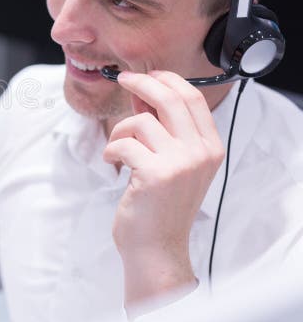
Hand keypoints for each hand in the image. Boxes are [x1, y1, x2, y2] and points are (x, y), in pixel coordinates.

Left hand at [103, 70, 224, 312]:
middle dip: (141, 82)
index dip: (166, 80)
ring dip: (120, 131)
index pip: (193, 97)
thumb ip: (162, 127)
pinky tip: (112, 164)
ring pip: (141, 121)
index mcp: (211, 147)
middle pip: (170, 98)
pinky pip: (124, 143)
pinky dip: (111, 150)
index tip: (145, 74)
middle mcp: (201, 152)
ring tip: (117, 150)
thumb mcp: (170, 161)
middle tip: (122, 79)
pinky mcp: (155, 174)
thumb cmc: (159, 204)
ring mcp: (180, 163)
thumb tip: (142, 92)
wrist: (156, 247)